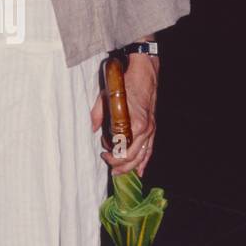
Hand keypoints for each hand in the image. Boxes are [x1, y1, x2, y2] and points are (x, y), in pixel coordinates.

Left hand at [90, 54, 158, 178]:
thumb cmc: (126, 83)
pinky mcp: (153, 128)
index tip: (103, 152)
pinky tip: (140, 171)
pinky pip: (150, 149)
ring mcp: (151, 129)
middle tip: (108, 164)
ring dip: (131, 167)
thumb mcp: (106, 96)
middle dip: (120, 165)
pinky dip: (144, 161)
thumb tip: (92, 129)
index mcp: (134, 123)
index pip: (123, 150)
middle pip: (133, 157)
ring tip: (119, 172)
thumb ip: (98, 114)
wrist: (144, 73)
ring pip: (142, 156)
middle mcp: (145, 129)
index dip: (112, 156)